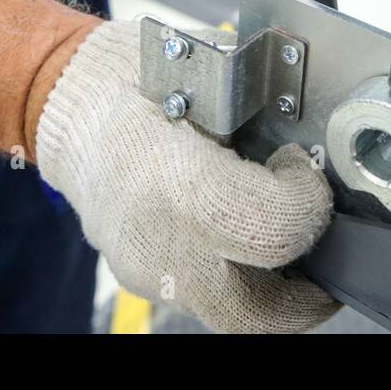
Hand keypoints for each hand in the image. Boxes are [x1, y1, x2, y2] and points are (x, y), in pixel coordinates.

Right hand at [34, 20, 338, 332]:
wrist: (67, 101)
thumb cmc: (138, 78)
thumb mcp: (213, 78)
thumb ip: (268, 116)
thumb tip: (319, 140)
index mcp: (180, 184)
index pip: (276, 230)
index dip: (310, 205)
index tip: (306, 176)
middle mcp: (160, 242)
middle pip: (259, 311)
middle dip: (306, 294)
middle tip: (322, 253)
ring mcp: (147, 270)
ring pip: (231, 309)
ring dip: (269, 283)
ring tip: (285, 236)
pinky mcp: (141, 280)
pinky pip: (202, 293)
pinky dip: (232, 271)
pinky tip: (239, 231)